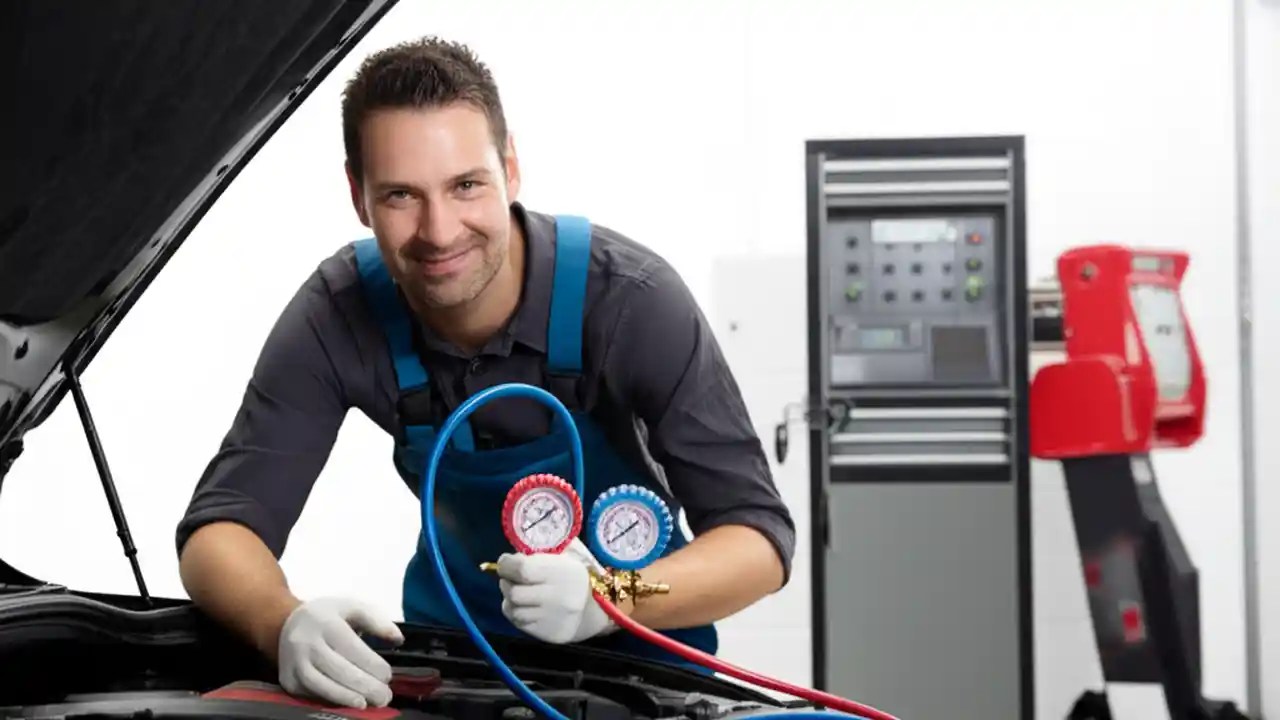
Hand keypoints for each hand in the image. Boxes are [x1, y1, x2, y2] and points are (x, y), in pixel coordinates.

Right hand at [277, 597, 404, 707]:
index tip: (387, 675)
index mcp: (326, 622)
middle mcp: (306, 642)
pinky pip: (310, 693)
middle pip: (338, 669)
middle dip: (365, 686)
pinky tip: (347, 703)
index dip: (371, 664)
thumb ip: (376, 621)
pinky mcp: (287, 680)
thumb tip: (397, 639)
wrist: (287, 624)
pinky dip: (330, 700)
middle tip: (384, 697)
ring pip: (320, 685)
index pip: (351, 647)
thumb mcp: (352, 607)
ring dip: (346, 697)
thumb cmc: (328, 616)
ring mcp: (294, 663)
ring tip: (366, 704)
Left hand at [496, 538, 617, 643]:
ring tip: (518, 594)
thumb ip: (535, 557)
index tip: (505, 563)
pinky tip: (525, 607)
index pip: (522, 570)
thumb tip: (505, 562)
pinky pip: (519, 623)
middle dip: (506, 583)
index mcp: (562, 573)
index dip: (506, 566)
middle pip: (513, 593)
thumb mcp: (562, 558)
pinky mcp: (547, 634)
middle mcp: (557, 598)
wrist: (594, 610)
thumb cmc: (573, 578)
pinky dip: (516, 613)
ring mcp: (551, 619)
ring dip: (510, 600)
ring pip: (513, 610)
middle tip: (510, 579)